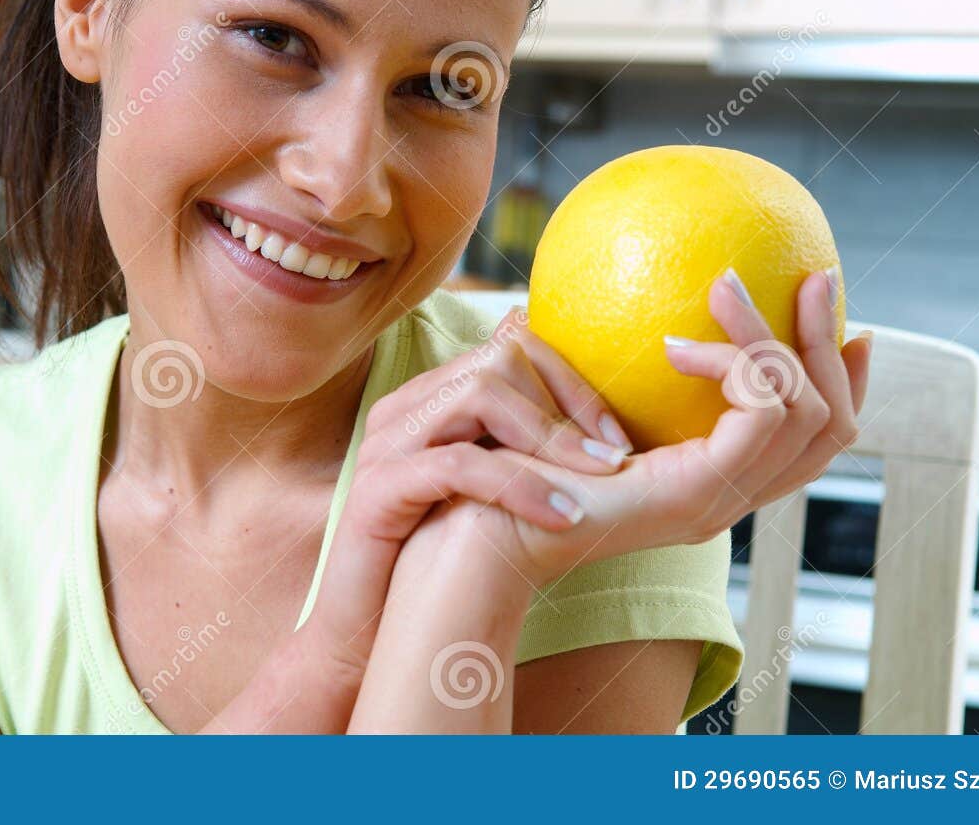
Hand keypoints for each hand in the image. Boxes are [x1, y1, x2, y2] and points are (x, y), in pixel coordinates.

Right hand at [300, 309, 636, 674]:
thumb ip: (522, 453)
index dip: (570, 380)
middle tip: (613, 458)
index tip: (616, 437)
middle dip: (567, 404)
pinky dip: (519, 485)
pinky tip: (563, 517)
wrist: (361, 632)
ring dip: (550, 439)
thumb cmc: (432, 565)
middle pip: (497, 360)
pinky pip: (456, 465)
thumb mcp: (487, 497)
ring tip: (597, 482)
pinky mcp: (376, 490)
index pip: (507, 345)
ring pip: (476, 397)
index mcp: (429, 400)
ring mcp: (385, 445)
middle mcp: (404, 409)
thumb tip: (595, 428)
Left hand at [409, 268, 873, 589]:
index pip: (813, 442)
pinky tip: (676, 344)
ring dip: (771, 336)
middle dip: (827, 347)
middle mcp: (732, 497)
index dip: (844, 383)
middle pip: (831, 429)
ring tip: (725, 287)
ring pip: (802, 409)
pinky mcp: (700, 491)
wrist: (489, 525)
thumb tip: (644, 307)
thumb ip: (628, 372)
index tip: (847, 325)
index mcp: (715, 479)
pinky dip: (733, 362)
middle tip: (816, 279)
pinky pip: (759, 409)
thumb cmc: (520, 461)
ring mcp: (722, 500)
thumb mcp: (585, 406)